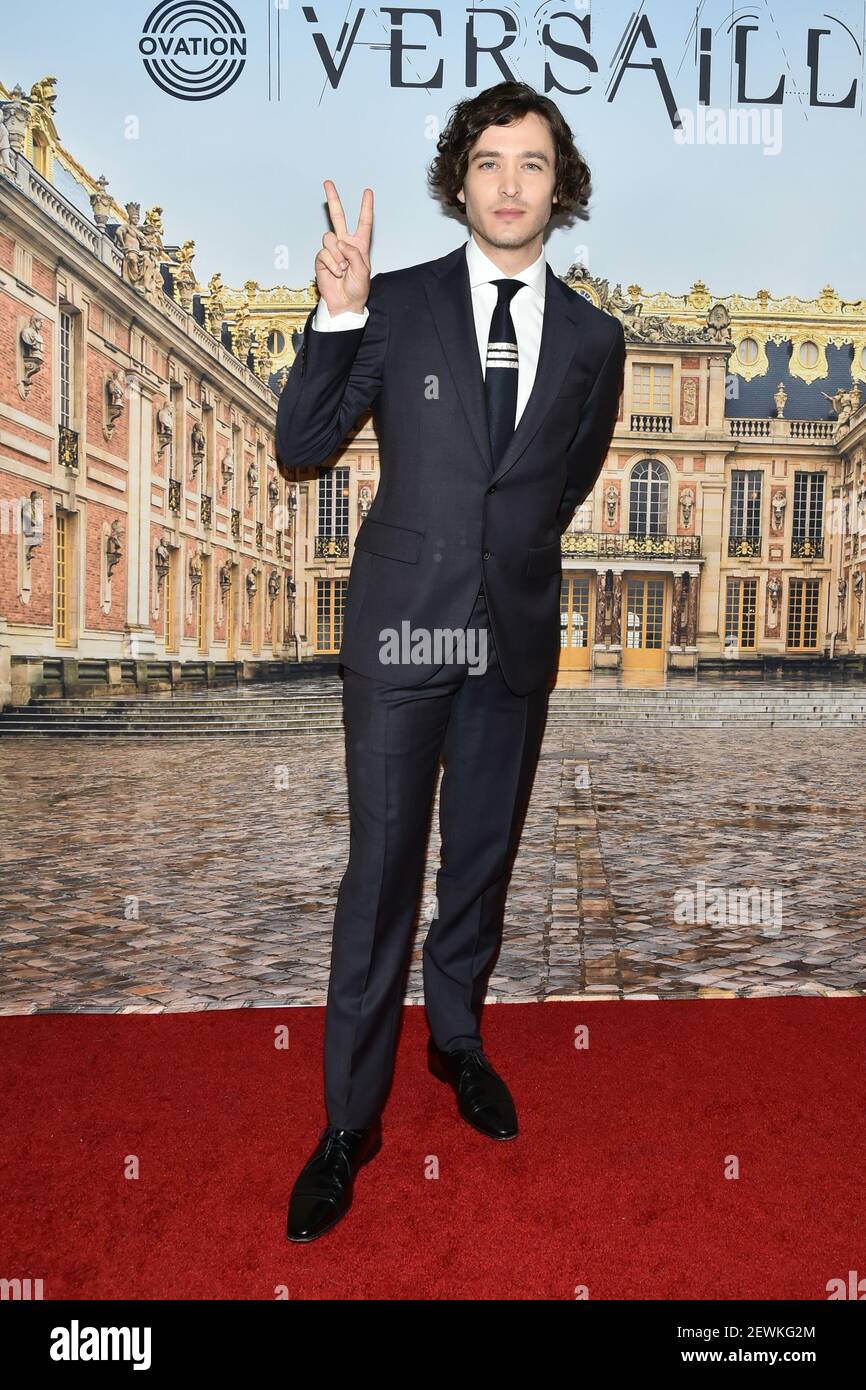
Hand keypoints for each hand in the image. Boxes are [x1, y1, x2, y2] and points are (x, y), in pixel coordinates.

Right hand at [315, 179, 372, 315]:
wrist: (344, 302)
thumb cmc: (357, 288)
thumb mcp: (363, 271)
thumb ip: (354, 254)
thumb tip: (340, 243)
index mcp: (359, 244)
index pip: (363, 222)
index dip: (366, 207)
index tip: (368, 191)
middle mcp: (345, 243)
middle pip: (337, 216)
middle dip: (333, 199)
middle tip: (327, 182)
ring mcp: (332, 250)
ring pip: (330, 238)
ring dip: (337, 256)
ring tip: (342, 269)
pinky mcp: (321, 258)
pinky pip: (324, 253)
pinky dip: (331, 264)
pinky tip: (335, 273)